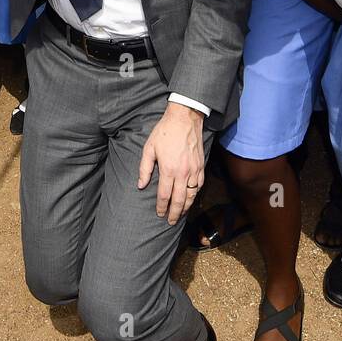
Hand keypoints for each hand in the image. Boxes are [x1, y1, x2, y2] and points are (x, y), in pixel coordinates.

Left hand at [137, 102, 205, 224]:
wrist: (184, 118)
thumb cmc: (165, 132)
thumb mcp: (149, 148)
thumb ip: (144, 169)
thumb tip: (141, 185)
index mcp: (168, 169)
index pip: (165, 195)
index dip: (162, 207)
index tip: (159, 214)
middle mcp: (183, 172)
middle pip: (179, 199)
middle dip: (175, 213)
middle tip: (171, 222)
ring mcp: (194, 169)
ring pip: (192, 194)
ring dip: (186, 206)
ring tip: (181, 214)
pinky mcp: (201, 165)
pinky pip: (199, 184)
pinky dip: (195, 194)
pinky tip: (191, 198)